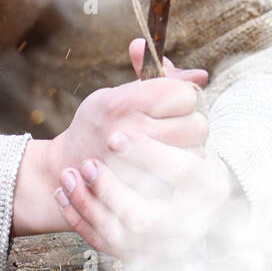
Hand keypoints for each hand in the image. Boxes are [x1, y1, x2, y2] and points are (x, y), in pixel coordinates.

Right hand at [52, 40, 238, 261]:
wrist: (70, 167)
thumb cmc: (102, 123)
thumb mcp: (119, 92)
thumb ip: (158, 76)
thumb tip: (201, 75)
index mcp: (122, 104)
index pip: (184, 94)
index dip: (180, 94)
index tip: (168, 101)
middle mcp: (129, 136)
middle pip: (197, 124)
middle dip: (189, 122)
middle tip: (170, 125)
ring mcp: (138, 170)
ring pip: (198, 151)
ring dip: (190, 146)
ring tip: (167, 144)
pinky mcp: (147, 195)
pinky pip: (188, 177)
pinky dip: (183, 169)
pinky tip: (167, 165)